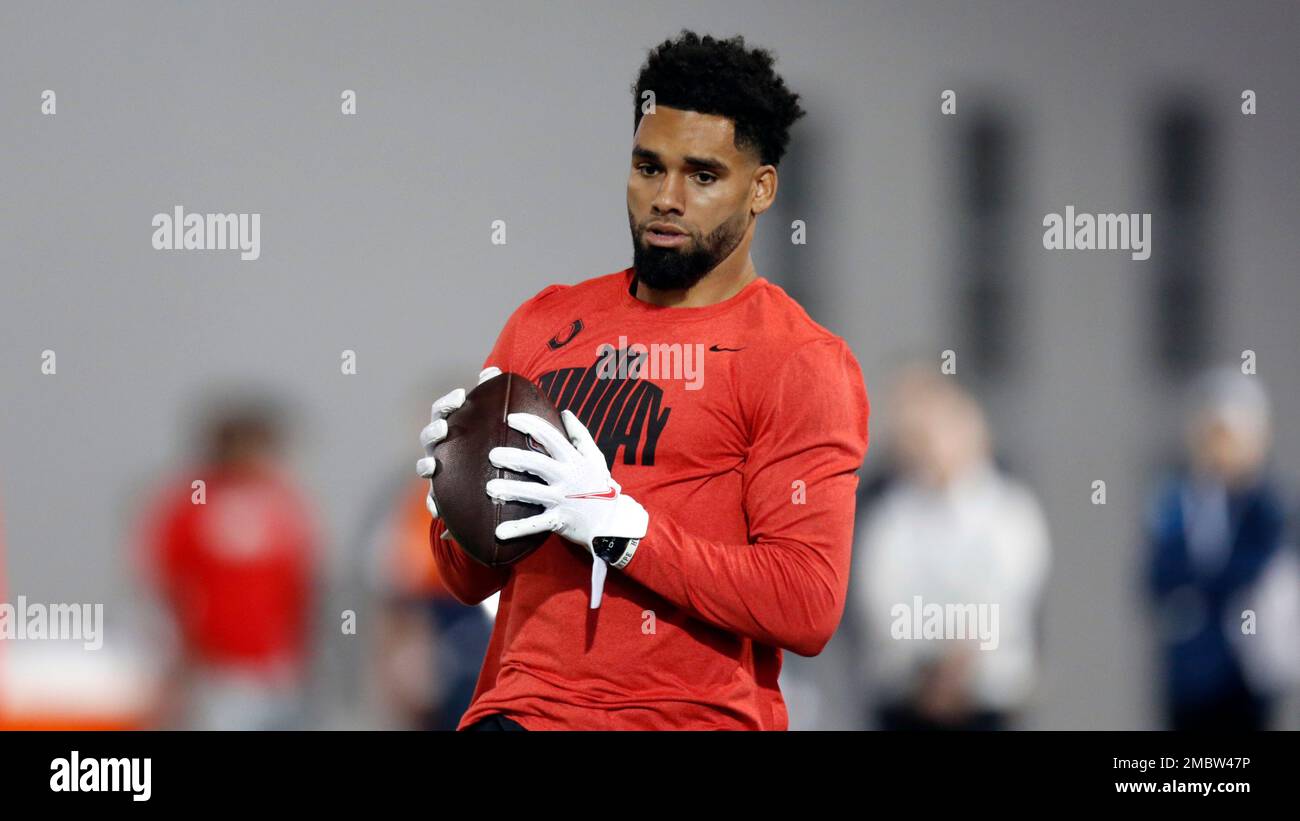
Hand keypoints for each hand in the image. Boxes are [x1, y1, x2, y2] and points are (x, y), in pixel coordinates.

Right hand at [416, 366, 501, 531]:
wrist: (482, 478)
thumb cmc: (483, 443)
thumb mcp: (490, 422)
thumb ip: (490, 397)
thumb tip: (493, 369)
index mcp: (449, 426)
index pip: (442, 411)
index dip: (447, 403)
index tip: (460, 395)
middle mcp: (438, 447)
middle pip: (429, 436)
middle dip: (434, 431)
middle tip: (444, 429)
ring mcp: (436, 470)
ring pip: (424, 466)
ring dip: (425, 464)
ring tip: (432, 465)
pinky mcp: (440, 494)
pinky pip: (433, 501)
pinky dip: (433, 505)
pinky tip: (437, 511)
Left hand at [484, 409, 648, 607]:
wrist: (613, 522)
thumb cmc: (600, 486)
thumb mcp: (596, 458)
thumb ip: (580, 435)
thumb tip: (565, 412)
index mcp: (574, 460)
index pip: (550, 437)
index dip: (531, 425)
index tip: (511, 418)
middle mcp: (567, 478)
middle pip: (537, 463)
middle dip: (514, 458)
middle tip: (493, 455)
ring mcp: (562, 500)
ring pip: (533, 493)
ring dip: (510, 490)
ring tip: (489, 487)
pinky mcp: (559, 521)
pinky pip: (536, 525)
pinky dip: (518, 529)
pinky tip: (499, 532)